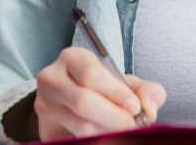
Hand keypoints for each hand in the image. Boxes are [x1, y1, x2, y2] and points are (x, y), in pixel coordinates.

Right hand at [34, 47, 166, 139]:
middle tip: (132, 124)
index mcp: (71, 58)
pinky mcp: (45, 130)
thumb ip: (144, 90)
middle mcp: (52, 79)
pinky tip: (108, 136)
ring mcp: (45, 105)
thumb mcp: (124, 82)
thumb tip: (150, 107)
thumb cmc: (101, 88)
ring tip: (122, 130)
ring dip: (108, 131)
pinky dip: (98, 140)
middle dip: (114, 117)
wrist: (70, 103)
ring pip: (80, 125)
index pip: (91, 74)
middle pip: (83, 101)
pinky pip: (75, 139)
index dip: (116, 93)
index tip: (135, 107)